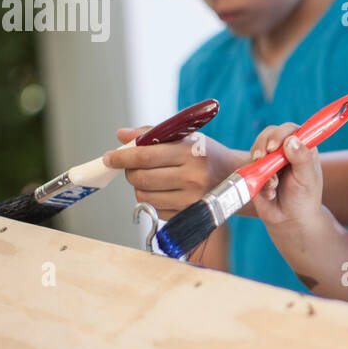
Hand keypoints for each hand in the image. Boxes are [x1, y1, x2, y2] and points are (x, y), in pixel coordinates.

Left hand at [103, 129, 248, 219]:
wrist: (237, 178)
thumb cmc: (207, 154)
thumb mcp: (186, 137)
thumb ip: (153, 134)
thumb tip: (121, 136)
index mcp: (190, 152)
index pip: (145, 156)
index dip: (122, 157)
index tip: (109, 158)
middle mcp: (192, 177)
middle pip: (141, 178)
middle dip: (129, 172)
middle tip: (132, 167)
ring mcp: (191, 199)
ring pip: (144, 196)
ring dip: (139, 187)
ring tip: (151, 178)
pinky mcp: (189, 214)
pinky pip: (155, 209)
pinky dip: (152, 200)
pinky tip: (163, 190)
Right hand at [250, 123, 323, 226]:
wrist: (290, 220)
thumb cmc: (304, 197)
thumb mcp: (307, 178)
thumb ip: (302, 159)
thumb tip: (291, 140)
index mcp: (302, 147)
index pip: (291, 129)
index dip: (281, 133)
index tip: (275, 146)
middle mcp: (285, 150)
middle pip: (269, 134)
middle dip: (263, 144)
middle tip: (262, 156)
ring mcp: (269, 159)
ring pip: (256, 149)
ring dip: (261, 165)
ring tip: (273, 184)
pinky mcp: (256, 171)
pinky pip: (249, 168)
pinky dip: (257, 180)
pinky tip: (270, 193)